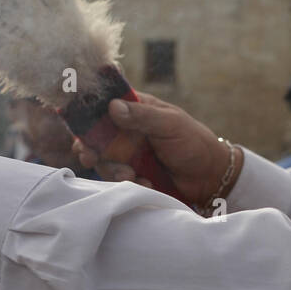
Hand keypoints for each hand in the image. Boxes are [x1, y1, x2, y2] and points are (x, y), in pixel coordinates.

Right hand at [72, 93, 236, 207]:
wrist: (210, 177)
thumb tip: (113, 107)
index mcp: (136, 109)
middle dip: (89, 149)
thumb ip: (144, 116)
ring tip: (132, 176)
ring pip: (103, 160)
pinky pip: (116, 178)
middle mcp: (127, 130)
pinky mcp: (132, 173)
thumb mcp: (171, 124)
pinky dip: (127, 183)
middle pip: (95, 136)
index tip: (80, 128)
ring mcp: (128, 153)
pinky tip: (145, 184)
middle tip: (90, 158)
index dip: (87, 115)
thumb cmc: (194, 142)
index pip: (103, 105)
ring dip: (112, 170)